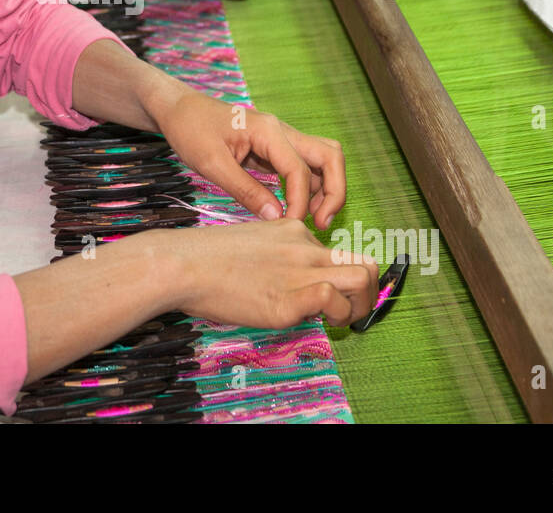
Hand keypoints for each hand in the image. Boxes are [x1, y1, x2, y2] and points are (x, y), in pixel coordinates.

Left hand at [144, 85, 344, 227]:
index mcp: (268, 131)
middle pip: (329, 156)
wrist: (179, 109)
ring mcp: (280, 138)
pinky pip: (303, 166)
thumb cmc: (190, 130)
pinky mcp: (274, 148)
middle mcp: (282, 131)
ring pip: (321, 160)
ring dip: (325, 189)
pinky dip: (308, 187)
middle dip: (334, 191)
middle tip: (322, 223)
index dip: (301, 202)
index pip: (300, 169)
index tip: (291, 227)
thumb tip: (276, 218)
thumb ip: (245, 191)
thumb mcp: (212, 164)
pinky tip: (295, 209)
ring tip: (312, 220)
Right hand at [159, 221, 377, 328]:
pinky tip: (319, 322)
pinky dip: (335, 315)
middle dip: (369, 292)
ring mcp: (298, 271)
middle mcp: (302, 247)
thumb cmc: (205, 259)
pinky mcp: (288, 298)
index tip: (335, 295)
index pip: (338, 251)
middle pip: (364, 262)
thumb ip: (274, 257)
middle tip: (351, 311)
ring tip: (340, 320)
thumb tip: (284, 282)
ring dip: (362, 305)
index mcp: (292, 230)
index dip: (345, 277)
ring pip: (362, 277)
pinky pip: (332, 300)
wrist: (183, 264)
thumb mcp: (249, 244)